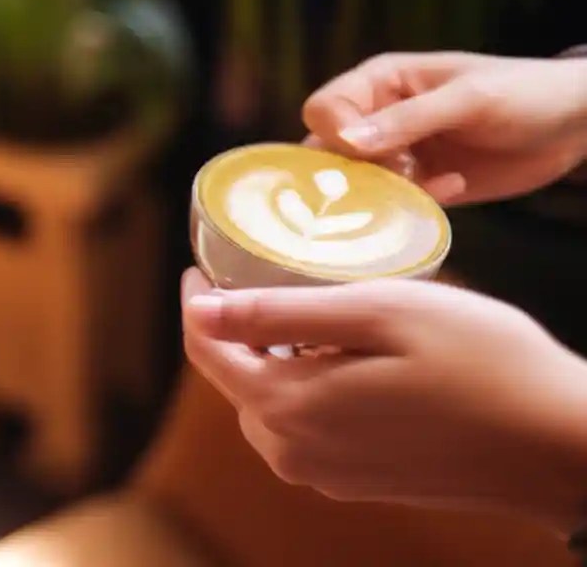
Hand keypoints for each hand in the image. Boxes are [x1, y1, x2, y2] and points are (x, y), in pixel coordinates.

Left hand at [181, 268, 586, 534]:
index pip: (206, 349)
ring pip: (270, 403)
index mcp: (288, 408)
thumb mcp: (379, 313)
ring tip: (311, 311)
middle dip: (239, 328)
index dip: (196, 302)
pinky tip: (348, 358)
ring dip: (275, 358)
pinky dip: (308, 387)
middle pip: (235, 378)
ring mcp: (325, 473)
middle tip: (265, 277)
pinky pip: (306, 427)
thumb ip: (282, 314)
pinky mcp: (356, 481)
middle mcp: (293, 452)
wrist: (559, 446)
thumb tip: (201, 310)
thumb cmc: (481, 364)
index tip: (202, 265)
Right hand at [303, 52, 586, 204]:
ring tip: (432, 182)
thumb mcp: (468, 99)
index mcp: (380, 82)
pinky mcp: (420, 185)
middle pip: (328, 153)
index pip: (323, 110)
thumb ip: (407, 119)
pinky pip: (391, 204)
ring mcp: (398, 155)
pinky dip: (414, 204)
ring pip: (357, 185)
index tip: (366, 152)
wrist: (576, 125)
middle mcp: (378, 119)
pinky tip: (454, 187)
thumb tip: (347, 142)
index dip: (334, 134)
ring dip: (385, 193)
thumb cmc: (524, 92)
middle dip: (353, 172)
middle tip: (399, 174)